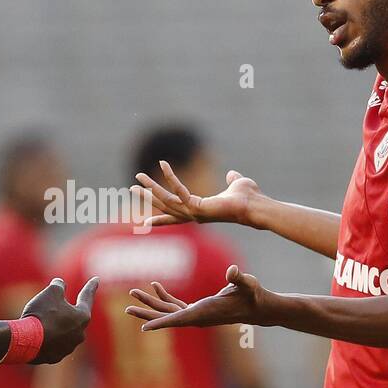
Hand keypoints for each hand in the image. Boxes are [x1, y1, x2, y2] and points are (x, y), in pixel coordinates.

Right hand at [23, 276, 98, 363]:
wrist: (27, 339)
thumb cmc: (42, 313)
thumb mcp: (51, 292)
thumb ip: (58, 285)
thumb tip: (59, 283)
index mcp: (82, 317)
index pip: (87, 297)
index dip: (91, 286)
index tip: (96, 279)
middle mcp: (79, 335)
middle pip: (75, 319)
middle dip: (67, 311)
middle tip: (55, 305)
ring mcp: (68, 348)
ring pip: (64, 333)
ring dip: (56, 326)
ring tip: (41, 321)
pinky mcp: (55, 357)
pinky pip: (53, 344)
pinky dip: (48, 338)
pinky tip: (37, 335)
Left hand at [126, 267, 268, 330]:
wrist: (259, 308)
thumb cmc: (254, 296)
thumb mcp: (248, 284)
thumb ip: (239, 278)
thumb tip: (232, 271)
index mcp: (205, 312)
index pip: (179, 319)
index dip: (161, 323)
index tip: (144, 329)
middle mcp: (197, 316)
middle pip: (166, 317)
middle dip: (146, 312)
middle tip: (127, 308)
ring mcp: (196, 314)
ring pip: (167, 311)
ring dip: (150, 302)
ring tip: (133, 292)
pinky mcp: (198, 309)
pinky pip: (176, 305)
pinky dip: (164, 296)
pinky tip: (156, 286)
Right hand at [133, 162, 260, 227]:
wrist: (256, 207)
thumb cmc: (249, 199)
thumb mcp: (236, 185)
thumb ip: (231, 180)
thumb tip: (232, 174)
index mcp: (200, 212)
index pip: (175, 216)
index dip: (160, 219)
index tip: (143, 222)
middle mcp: (194, 215)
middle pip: (164, 207)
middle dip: (147, 197)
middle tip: (131, 188)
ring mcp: (194, 213)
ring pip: (165, 200)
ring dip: (150, 187)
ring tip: (138, 176)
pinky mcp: (198, 208)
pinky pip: (179, 190)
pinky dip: (170, 176)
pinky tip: (163, 164)